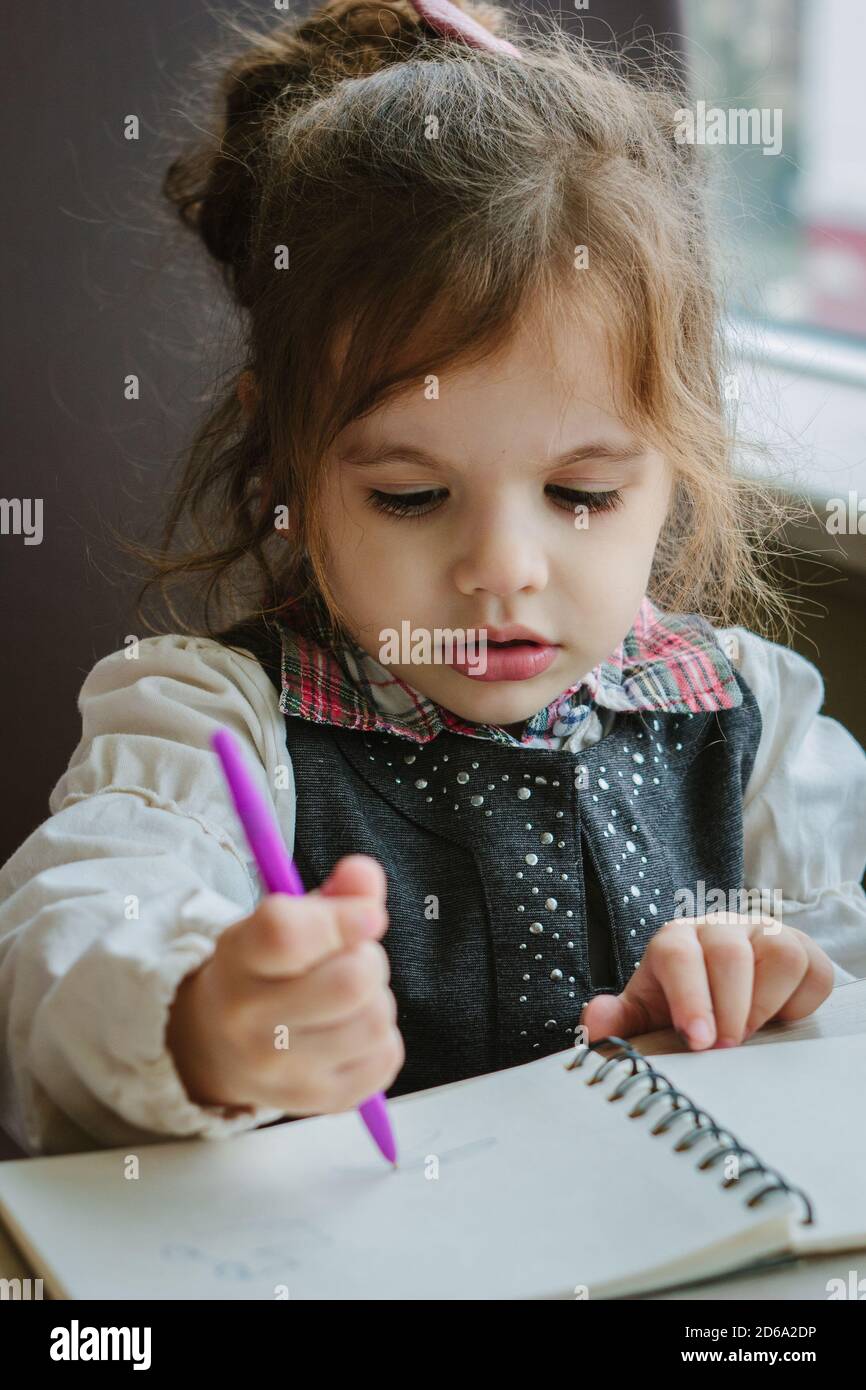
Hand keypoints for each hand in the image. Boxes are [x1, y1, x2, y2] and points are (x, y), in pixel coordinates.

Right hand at [166, 854, 403, 1114]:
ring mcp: (282, 1071)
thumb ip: (334, 893)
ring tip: (350, 997)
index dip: (342, 917)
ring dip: (377, 998)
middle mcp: (250, 1022)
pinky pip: (386, 1058)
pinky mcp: (316, 1100)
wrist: (217, 1046)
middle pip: (350, 982)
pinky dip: (382, 1038)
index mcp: (237, 959)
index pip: (288, 933)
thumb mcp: (285, 919)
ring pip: (374, 1021)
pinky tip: (351, 1029)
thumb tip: (365, 876)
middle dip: (369, 958)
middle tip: (355, 957)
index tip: (368, 914)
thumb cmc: (266, 969)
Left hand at [580, 913, 834, 1049]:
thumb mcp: (645, 1014)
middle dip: (729, 1008)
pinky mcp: (802, 949)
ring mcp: (764, 934)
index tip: (698, 1040)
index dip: (689, 998)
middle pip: (729, 953)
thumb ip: (619, 1021)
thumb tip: (595, 1021)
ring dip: (766, 1004)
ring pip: (780, 954)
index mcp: (675, 940)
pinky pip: (814, 970)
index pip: (678, 955)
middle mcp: (719, 928)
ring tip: (749, 1033)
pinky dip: (800, 1003)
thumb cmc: (678, 1004)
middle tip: (725, 1048)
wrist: (718, 991)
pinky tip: (777, 1021)